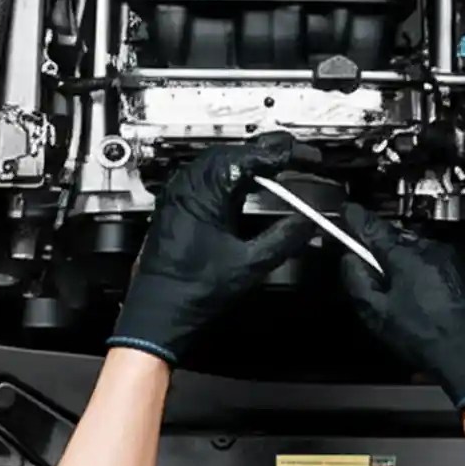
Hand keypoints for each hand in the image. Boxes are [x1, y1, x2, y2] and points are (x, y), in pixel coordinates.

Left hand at [107, 135, 314, 365]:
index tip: (305, 157)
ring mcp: (178, 194)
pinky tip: (246, 184)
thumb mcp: (250, 265)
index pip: (251, 156)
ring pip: (219, 161)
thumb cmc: (191, 292)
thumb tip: (307, 223)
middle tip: (296, 156)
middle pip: (234, 150)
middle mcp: (187, 186)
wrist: (157, 315)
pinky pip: (207, 176)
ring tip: (278, 165)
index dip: (282, 153)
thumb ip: (284, 239)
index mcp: (205, 191)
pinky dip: (233, 174)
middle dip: (268, 151)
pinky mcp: (176, 206)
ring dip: (250, 160)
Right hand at [339, 204, 464, 409]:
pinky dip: (421, 273)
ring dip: (401, 264)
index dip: (354, 217)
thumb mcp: (376, 313)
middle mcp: (430, 250)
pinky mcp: (461, 272)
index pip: (372, 226)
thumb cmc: (427, 337)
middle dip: (379, 252)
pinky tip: (419, 301)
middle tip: (370, 274)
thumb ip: (357, 280)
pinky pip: (432, 263)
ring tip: (398, 298)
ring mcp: (449, 259)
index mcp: (405, 255)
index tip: (347, 211)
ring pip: (414, 251)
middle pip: (393, 239)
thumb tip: (350, 261)